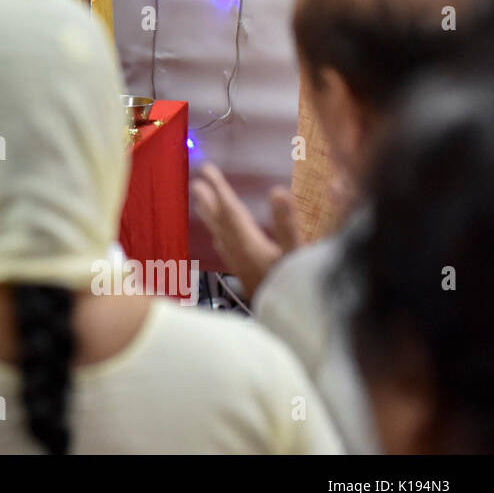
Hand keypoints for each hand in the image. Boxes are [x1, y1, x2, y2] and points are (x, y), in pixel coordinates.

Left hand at [190, 164, 297, 300]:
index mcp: (249, 243)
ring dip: (210, 215)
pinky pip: (226, 249)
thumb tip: (277, 191)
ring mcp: (240, 265)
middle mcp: (239, 253)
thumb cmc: (295, 288)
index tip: (207, 169)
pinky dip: (220, 236)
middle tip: (197, 182)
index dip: (219, 187)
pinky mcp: (245, 276)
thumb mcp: (296, 252)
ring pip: (220, 234)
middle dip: (209, 200)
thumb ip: (286, 223)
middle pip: (220, 221)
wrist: (290, 323)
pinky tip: (219, 237)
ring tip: (200, 200)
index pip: (231, 209)